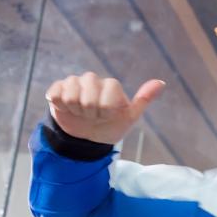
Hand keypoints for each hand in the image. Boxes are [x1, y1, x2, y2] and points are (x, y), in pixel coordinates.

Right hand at [45, 72, 164, 144]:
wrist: (86, 136)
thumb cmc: (110, 125)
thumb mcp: (129, 117)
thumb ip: (143, 100)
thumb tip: (161, 82)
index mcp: (111, 85)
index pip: (106, 97)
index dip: (105, 112)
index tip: (107, 116)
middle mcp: (92, 79)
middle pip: (88, 97)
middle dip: (90, 113)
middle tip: (93, 116)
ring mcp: (74, 83)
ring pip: (71, 95)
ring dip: (75, 111)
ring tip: (81, 114)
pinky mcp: (57, 89)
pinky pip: (54, 94)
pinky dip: (60, 106)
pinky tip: (67, 109)